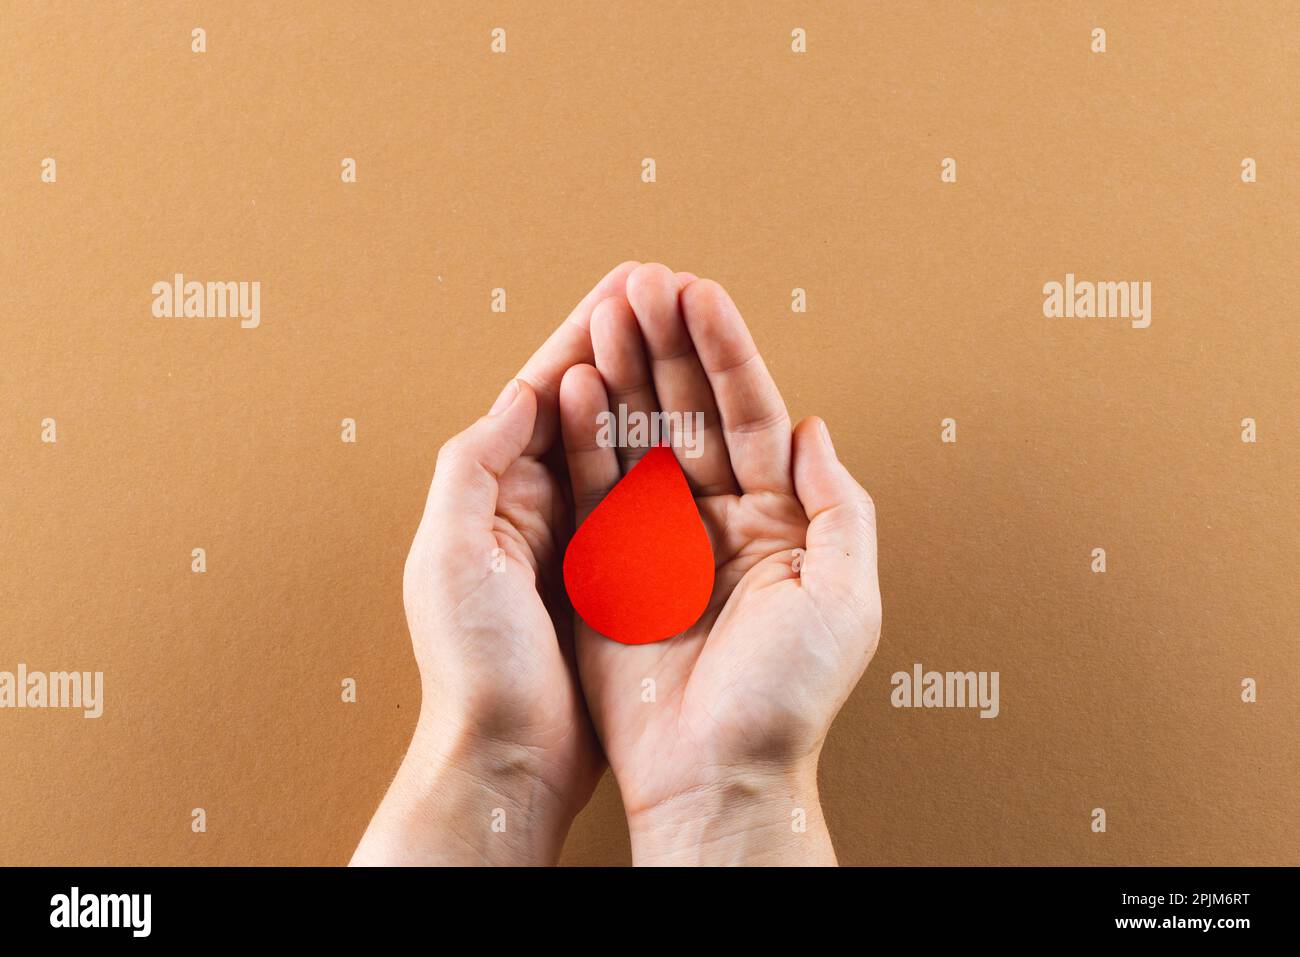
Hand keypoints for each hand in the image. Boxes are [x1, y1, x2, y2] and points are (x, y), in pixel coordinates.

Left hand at [352, 262, 639, 865]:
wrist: (508, 755)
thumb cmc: (472, 664)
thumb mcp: (451, 554)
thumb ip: (476, 463)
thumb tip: (522, 390)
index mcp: (495, 491)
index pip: (545, 390)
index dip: (588, 332)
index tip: (631, 284)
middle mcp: (537, 504)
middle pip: (592, 404)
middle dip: (632, 345)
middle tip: (673, 292)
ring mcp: (582, 538)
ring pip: (627, 443)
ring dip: (659, 388)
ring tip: (696, 337)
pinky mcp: (619, 576)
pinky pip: (653, 501)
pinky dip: (676, 459)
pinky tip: (708, 429)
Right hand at [558, 264, 881, 864]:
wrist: (716, 776)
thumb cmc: (788, 699)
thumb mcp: (844, 599)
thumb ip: (840, 506)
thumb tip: (815, 426)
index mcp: (777, 522)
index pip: (749, 415)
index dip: (726, 353)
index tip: (699, 292)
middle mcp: (717, 521)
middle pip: (690, 413)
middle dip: (668, 345)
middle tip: (643, 280)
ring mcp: (660, 541)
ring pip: (639, 437)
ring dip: (626, 374)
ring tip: (608, 311)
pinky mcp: (610, 568)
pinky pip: (595, 488)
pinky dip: (585, 437)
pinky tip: (579, 385)